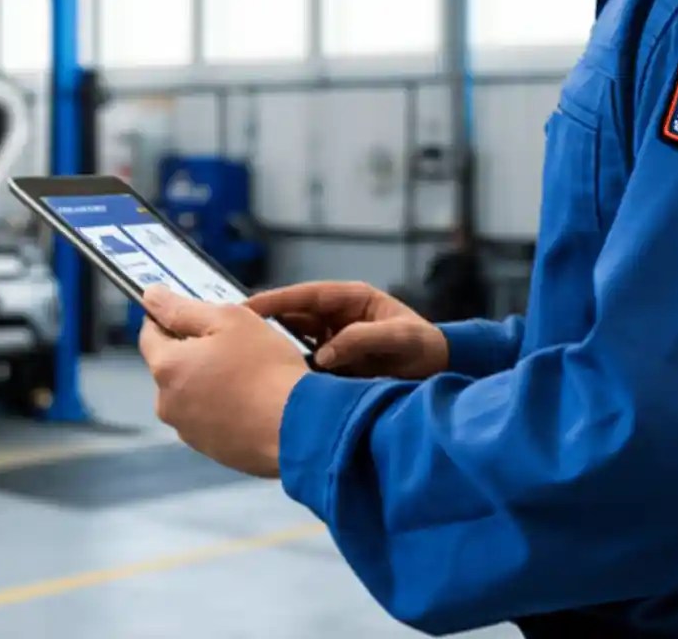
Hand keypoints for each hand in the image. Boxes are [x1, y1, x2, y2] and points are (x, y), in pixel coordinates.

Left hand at [139, 286, 310, 477]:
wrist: (300, 429)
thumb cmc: (265, 368)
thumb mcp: (229, 321)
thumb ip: (183, 308)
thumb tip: (150, 296)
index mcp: (166, 367)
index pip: (149, 334)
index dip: (168, 318)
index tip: (193, 314)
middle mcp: (167, 403)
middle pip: (172, 367)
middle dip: (194, 353)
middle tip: (233, 345)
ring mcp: (188, 431)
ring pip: (191, 395)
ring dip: (209, 382)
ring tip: (247, 377)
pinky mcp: (211, 451)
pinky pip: (210, 420)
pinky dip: (223, 408)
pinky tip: (252, 403)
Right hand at [247, 282, 448, 378]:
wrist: (441, 377)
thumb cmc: (426, 350)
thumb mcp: (401, 338)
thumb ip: (363, 340)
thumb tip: (323, 356)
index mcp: (351, 300)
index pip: (305, 295)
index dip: (275, 301)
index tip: (248, 309)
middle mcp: (337, 317)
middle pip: (293, 317)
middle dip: (266, 326)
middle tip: (236, 336)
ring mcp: (333, 340)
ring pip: (294, 341)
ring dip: (275, 350)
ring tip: (247, 361)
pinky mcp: (333, 364)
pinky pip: (305, 364)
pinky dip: (291, 371)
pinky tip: (273, 382)